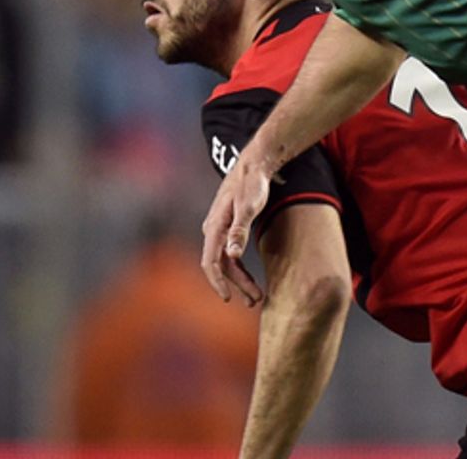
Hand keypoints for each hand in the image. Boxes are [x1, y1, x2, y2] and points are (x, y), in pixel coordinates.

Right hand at [201, 160, 270, 305]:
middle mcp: (213, 230)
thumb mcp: (249, 206)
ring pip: (226, 262)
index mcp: (215, 227)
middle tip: (255, 301)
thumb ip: (240, 230)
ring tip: (255, 296)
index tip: (227, 298)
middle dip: (236, 285)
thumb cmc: (252, 184)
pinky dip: (239, 268)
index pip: (211, 262)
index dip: (217, 282)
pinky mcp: (227, 228)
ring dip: (239, 280)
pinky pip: (230, 254)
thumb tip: (233, 255)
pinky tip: (249, 279)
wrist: (254, 164)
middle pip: (221, 265)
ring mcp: (219, 230)